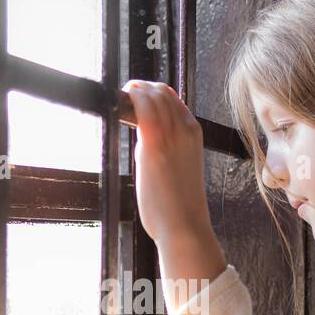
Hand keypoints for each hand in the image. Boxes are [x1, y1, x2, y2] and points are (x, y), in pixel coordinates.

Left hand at [122, 79, 213, 247]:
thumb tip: (146, 144)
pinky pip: (143, 108)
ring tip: (121, 97)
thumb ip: (168, 150)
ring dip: (134, 90)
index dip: (152, 92)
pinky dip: (132, 98)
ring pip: (154, 94)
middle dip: (141, 88)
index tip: (136, 97)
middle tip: (124, 96)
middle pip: (162, 91)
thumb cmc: (180, 206)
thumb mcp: (181, 168)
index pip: (173, 98)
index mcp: (193, 134)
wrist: (185, 226)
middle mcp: (185, 129)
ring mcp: (171, 135)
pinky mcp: (154, 145)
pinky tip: (121, 100)